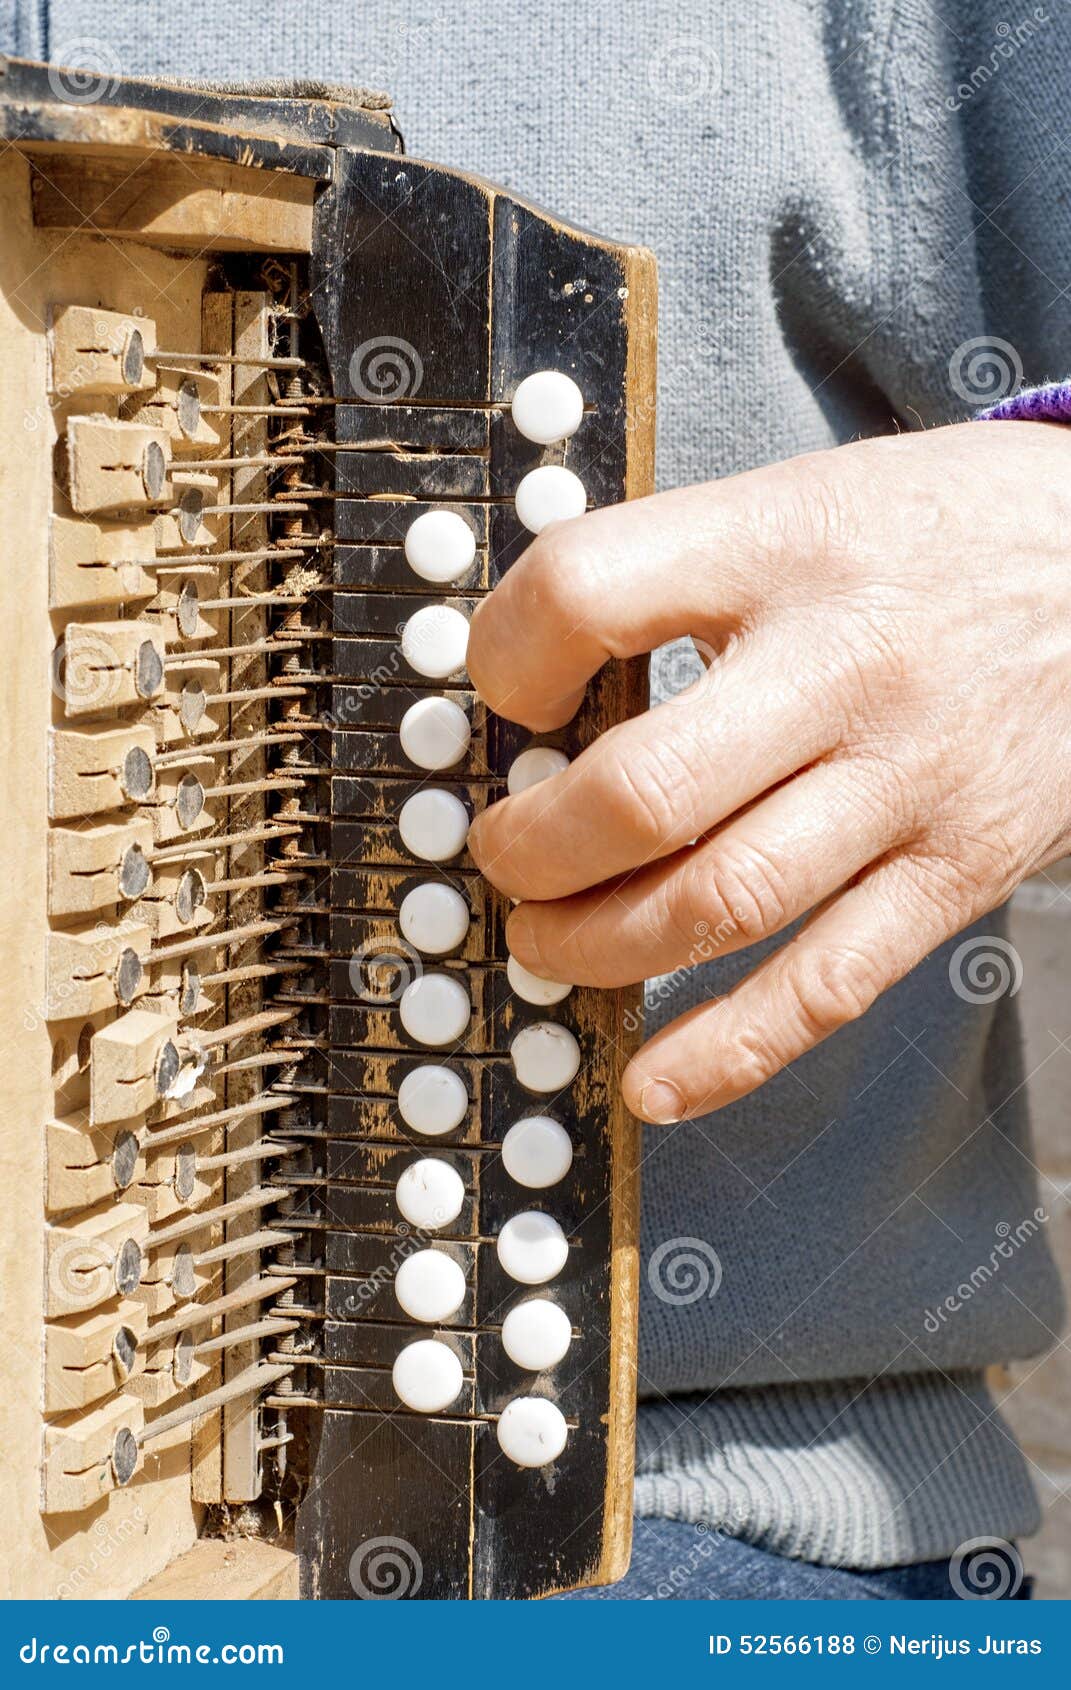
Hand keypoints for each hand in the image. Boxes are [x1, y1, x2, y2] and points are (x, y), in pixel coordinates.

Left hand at [465, 421, 1070, 1122]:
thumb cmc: (943, 531)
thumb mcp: (806, 496)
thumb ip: (679, 570)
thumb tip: (532, 664)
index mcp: (787, 543)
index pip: (591, 594)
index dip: (506, 658)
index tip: (503, 698)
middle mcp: (848, 664)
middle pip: (646, 792)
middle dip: (534, 851)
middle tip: (503, 856)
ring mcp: (909, 780)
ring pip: (723, 902)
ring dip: (600, 948)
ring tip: (546, 944)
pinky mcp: (960, 869)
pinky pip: (829, 983)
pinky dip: (728, 1051)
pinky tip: (653, 1083)